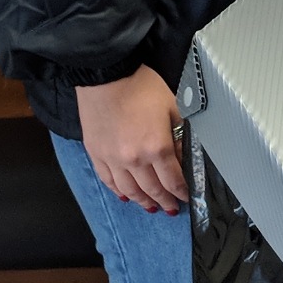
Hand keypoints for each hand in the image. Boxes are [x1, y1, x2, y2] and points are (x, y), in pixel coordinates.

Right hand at [76, 68, 189, 212]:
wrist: (106, 74)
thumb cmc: (139, 85)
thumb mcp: (171, 107)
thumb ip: (178, 135)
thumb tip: (182, 155)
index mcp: (157, 147)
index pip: (173, 180)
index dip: (181, 192)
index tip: (186, 197)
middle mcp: (134, 159)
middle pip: (152, 190)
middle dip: (164, 201)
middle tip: (171, 208)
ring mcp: (113, 159)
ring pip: (129, 191)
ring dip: (142, 201)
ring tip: (151, 207)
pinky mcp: (96, 154)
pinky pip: (108, 180)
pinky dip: (117, 191)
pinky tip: (124, 196)